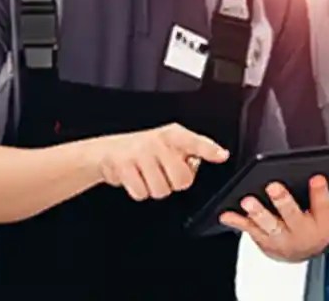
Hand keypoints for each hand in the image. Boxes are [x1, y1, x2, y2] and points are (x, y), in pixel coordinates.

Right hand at [92, 123, 228, 200]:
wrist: (107, 151)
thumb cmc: (143, 151)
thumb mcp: (168, 145)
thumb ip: (190, 153)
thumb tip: (214, 157)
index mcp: (172, 135)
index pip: (194, 141)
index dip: (209, 149)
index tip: (222, 155)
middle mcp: (157, 142)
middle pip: (182, 179)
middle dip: (173, 183)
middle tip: (163, 173)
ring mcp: (140, 153)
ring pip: (161, 190)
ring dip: (154, 188)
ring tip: (146, 175)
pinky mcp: (124, 166)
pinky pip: (141, 193)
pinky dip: (138, 191)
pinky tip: (135, 179)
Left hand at [219, 176, 328, 262]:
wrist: (301, 254)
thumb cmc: (320, 226)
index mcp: (321, 220)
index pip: (322, 204)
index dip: (320, 192)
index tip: (316, 177)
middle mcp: (300, 228)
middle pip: (291, 214)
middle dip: (283, 201)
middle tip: (273, 186)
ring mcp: (280, 234)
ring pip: (268, 224)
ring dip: (258, 212)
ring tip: (248, 200)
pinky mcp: (262, 237)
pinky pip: (248, 229)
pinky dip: (237, 221)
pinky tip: (227, 212)